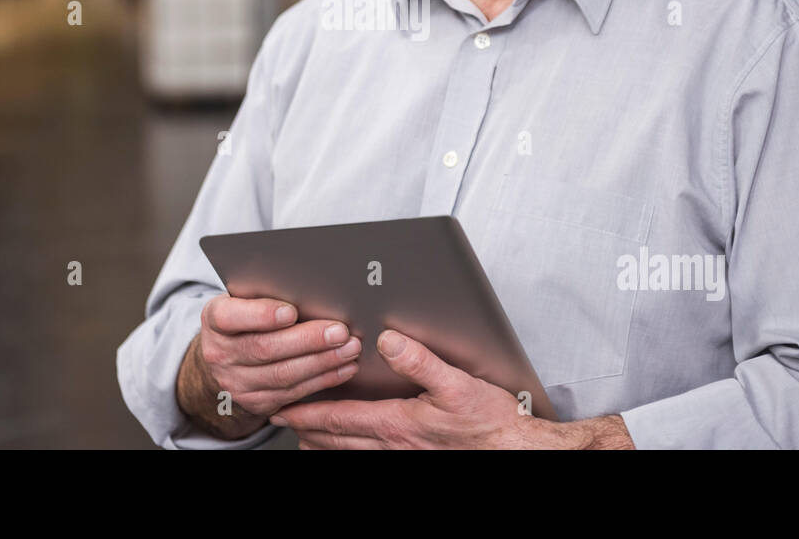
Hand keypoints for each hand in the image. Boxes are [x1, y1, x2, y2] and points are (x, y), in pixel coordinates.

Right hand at [176, 294, 360, 439]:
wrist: (225, 360)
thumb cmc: (245, 319)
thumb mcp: (244, 300)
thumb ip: (266, 293)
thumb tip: (312, 285)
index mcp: (215, 320)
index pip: (231, 317)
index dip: (261, 315)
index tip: (290, 312)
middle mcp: (220, 354)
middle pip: (265, 349)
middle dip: (307, 340)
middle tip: (339, 331)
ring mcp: (236, 383)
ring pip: (283, 375)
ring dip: (322, 362)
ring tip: (349, 348)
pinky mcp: (256, 404)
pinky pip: (294, 394)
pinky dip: (323, 380)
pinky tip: (344, 367)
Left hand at [269, 329, 569, 448]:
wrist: (515, 451)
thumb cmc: (490, 423)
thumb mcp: (456, 383)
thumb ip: (419, 360)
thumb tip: (387, 339)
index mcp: (396, 423)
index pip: (338, 418)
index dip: (307, 412)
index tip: (283, 408)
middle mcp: (393, 445)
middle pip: (336, 438)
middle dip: (307, 428)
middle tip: (282, 418)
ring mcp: (402, 457)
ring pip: (349, 453)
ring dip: (323, 443)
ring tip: (305, 436)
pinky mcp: (415, 460)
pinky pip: (369, 460)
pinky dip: (349, 453)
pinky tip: (349, 449)